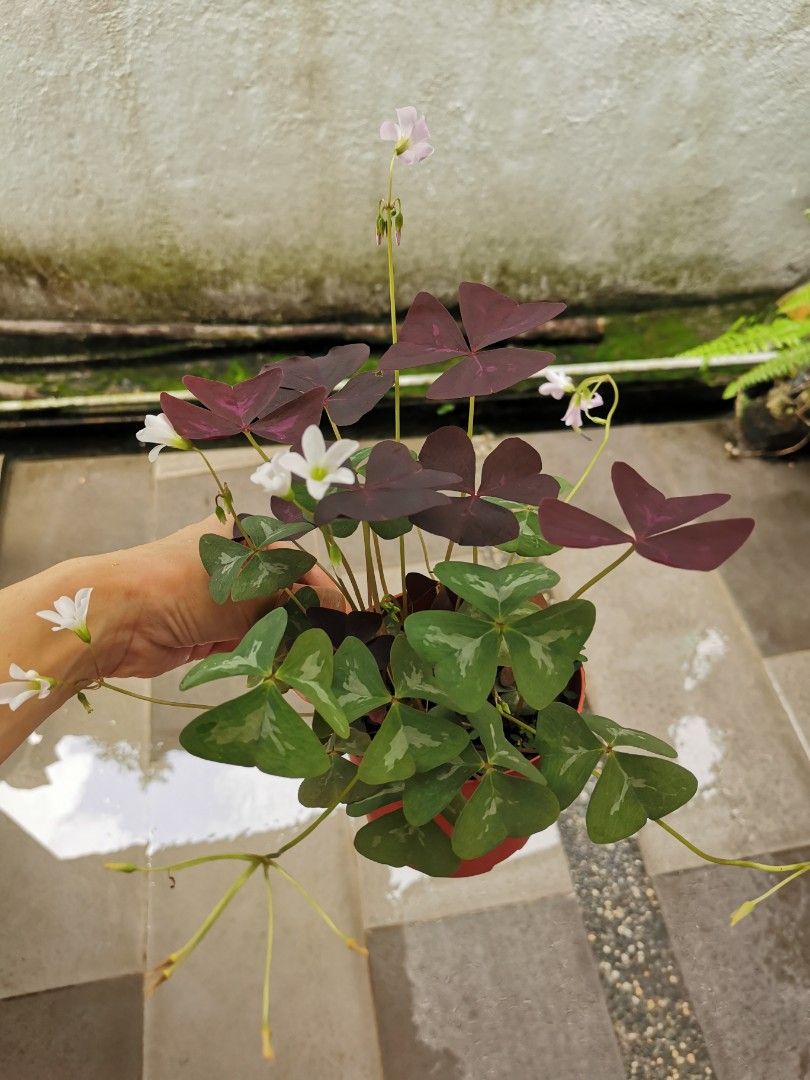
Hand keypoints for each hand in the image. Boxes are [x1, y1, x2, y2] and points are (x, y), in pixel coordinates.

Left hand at [80, 516, 345, 679]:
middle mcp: (231, 564)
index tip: (342, 617)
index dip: (320, 589)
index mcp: (241, 537)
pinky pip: (243, 641)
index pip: (295, 560)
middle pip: (280, 592)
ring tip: (309, 662)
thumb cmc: (180, 584)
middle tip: (329, 645)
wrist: (115, 615)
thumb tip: (332, 606)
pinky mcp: (204, 630)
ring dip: (281, 640)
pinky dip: (258, 654)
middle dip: (303, 618)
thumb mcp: (245, 588)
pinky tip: (279, 668)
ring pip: (262, 620)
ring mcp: (216, 598)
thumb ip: (290, 598)